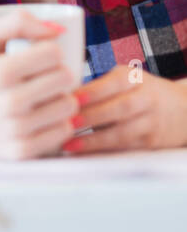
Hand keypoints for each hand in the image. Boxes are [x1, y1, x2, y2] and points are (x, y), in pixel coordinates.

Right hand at [0, 8, 80, 158]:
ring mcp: (16, 130)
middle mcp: (8, 102)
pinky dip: (56, 124)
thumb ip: (17, 22)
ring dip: (61, 100)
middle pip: (66, 78)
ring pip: (69, 107)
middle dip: (58, 75)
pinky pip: (63, 132)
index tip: (38, 59)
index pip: (53, 53)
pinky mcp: (22, 152)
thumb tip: (59, 30)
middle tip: (42, 79)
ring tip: (42, 99)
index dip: (49, 52)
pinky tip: (40, 119)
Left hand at [66, 65, 186, 152]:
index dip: (94, 92)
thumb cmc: (140, 91)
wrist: (183, 109)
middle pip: (120, 109)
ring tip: (69, 144)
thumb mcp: (125, 79)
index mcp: (134, 78)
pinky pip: (125, 148)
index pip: (114, 83)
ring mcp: (151, 122)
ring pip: (123, 133)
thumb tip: (57, 95)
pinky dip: (103, 152)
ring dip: (94, 140)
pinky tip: (83, 153)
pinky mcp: (151, 143)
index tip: (71, 99)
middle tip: (67, 123)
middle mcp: (146, 99)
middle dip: (91, 117)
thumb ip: (98, 86)